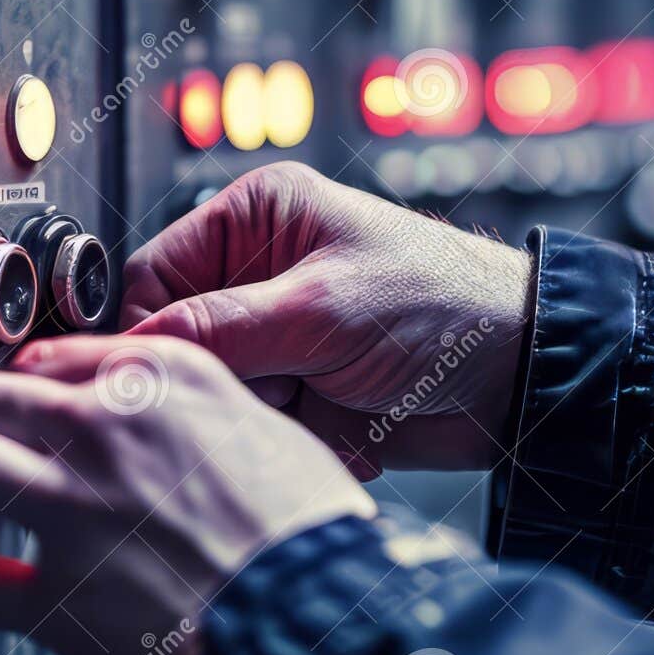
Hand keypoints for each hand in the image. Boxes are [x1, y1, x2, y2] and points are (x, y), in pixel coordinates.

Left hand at [0, 333, 374, 654]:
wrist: (318, 629)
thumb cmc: (312, 541)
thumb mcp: (271, 433)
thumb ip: (204, 415)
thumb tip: (175, 423)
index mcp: (163, 379)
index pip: (56, 353)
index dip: (25, 376)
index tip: (12, 388)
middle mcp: (103, 427)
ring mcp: (69, 507)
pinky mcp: (52, 595)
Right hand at [120, 162, 532, 477]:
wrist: (525, 377)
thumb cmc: (447, 306)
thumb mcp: (322, 312)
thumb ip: (220, 330)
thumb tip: (128, 350)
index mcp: (255, 217)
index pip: (151, 277)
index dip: (144, 334)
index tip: (148, 380)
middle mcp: (260, 271)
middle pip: (181, 343)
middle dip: (224, 380)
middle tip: (272, 391)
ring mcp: (281, 334)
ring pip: (219, 392)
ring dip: (265, 414)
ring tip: (324, 405)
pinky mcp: (303, 387)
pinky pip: (260, 425)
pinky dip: (296, 436)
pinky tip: (348, 425)